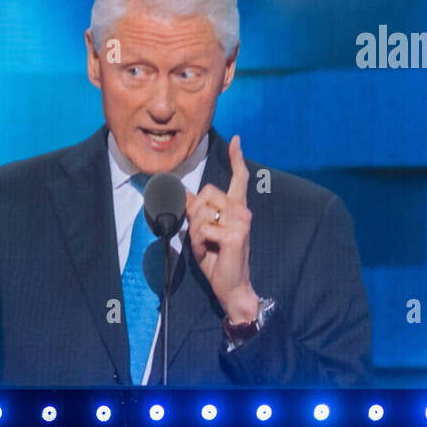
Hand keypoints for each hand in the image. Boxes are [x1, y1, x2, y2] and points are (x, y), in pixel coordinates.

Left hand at [185, 135, 258, 323]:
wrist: (231, 287)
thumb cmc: (218, 260)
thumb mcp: (203, 233)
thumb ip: (197, 212)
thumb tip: (185, 193)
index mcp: (237, 209)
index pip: (239, 178)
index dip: (237, 158)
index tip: (236, 140)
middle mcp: (242, 211)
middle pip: (207, 193)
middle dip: (195, 214)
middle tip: (202, 235)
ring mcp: (240, 222)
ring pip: (202, 212)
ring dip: (195, 232)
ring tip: (206, 246)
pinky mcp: (234, 235)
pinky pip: (203, 230)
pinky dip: (198, 244)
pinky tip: (208, 253)